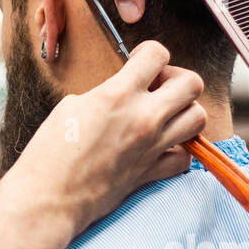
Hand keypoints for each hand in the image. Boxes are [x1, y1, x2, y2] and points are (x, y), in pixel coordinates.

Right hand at [3, 41, 206, 237]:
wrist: (50, 196)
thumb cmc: (50, 153)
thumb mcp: (71, 106)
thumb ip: (104, 95)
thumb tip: (118, 95)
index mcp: (118, 95)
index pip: (157, 54)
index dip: (150, 52)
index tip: (141, 61)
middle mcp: (143, 118)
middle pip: (191, 83)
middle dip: (177, 78)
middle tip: (158, 86)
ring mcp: (152, 147)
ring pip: (198, 118)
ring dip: (185, 111)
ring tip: (164, 114)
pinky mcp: (151, 173)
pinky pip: (185, 157)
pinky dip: (178, 150)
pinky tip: (160, 146)